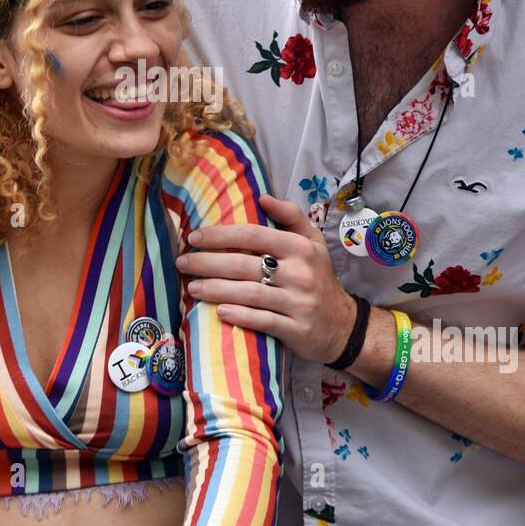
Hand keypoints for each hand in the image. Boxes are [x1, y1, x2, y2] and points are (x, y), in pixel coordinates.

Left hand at [174, 193, 355, 361]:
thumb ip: (290, 215)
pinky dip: (239, 316)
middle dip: (208, 263)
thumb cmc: (318, 277)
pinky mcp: (296, 329)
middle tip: (182, 263)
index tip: (194, 237)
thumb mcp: (313, 242)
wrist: (342, 325)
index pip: (254, 235)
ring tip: (191, 287)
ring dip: (216, 290)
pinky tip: (218, 312)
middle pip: (245, 265)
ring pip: (249, 293)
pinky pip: (262, 321)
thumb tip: (262, 196)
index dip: (221, 235)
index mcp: (300, 247)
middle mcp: (300, 272)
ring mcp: (298, 302)